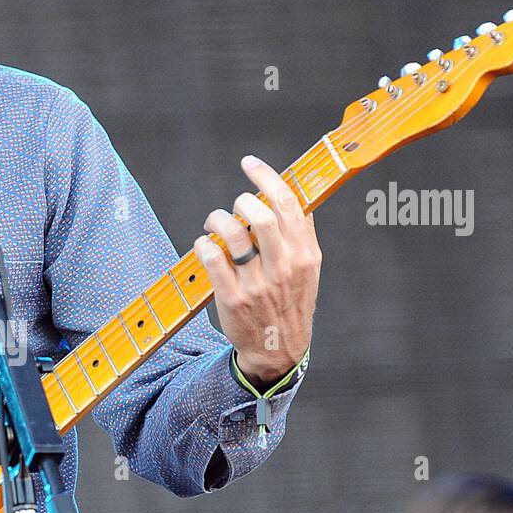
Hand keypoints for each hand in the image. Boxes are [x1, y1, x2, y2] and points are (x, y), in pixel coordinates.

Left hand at [193, 155, 320, 385]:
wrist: (278, 349)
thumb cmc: (290, 303)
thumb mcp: (309, 270)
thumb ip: (302, 234)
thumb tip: (291, 197)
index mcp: (305, 254)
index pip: (287, 203)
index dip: (266, 176)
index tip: (249, 163)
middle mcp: (283, 267)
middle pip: (259, 214)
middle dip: (240, 200)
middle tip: (235, 205)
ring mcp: (256, 283)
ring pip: (232, 233)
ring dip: (217, 219)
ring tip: (214, 224)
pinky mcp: (231, 298)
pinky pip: (211, 258)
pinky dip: (203, 244)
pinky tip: (205, 245)